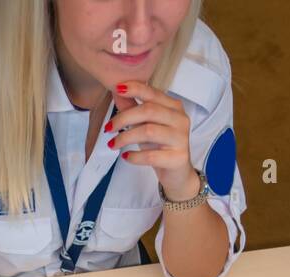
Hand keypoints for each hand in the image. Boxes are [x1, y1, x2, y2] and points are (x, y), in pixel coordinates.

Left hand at [108, 80, 200, 201]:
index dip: (135, 89)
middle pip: (148, 111)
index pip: (153, 93)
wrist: (178, 174)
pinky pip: (151, 156)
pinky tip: (126, 157)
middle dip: (124, 118)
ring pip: (148, 132)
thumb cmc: (161, 146)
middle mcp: (180, 120)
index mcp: (174, 107)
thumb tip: (118, 93)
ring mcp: (180, 139)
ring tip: (113, 144)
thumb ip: (134, 109)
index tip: (117, 89)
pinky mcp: (177, 158)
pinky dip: (134, 156)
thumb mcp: (146, 125)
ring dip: (125, 137)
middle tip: (108, 128)